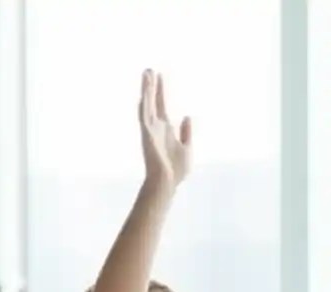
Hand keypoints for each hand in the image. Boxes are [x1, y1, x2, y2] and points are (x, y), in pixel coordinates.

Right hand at [139, 70, 191, 187]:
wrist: (168, 183)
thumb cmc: (177, 170)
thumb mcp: (187, 148)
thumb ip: (187, 132)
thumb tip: (187, 116)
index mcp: (166, 129)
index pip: (161, 105)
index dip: (160, 90)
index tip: (159, 75)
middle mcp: (156, 127)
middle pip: (152, 101)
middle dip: (151, 86)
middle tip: (149, 69)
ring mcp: (150, 130)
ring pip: (147, 106)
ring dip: (146, 91)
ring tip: (146, 75)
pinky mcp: (147, 136)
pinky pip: (144, 118)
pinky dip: (143, 106)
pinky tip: (143, 94)